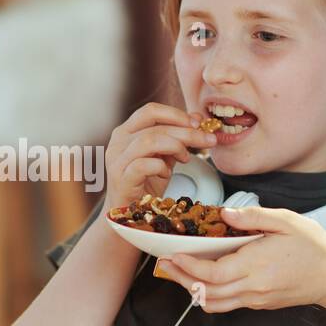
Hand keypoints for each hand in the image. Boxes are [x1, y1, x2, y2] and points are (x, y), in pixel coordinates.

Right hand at [103, 103, 218, 211]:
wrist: (130, 215)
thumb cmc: (145, 185)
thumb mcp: (165, 157)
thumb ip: (177, 137)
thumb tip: (197, 118)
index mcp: (126, 132)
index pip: (151, 111)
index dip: (176, 114)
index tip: (198, 124)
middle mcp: (117, 142)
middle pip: (155, 126)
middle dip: (186, 132)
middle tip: (208, 139)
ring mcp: (117, 161)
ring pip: (149, 141)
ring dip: (175, 146)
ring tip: (186, 158)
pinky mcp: (121, 179)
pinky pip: (143, 164)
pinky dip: (160, 167)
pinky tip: (167, 174)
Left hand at [157, 206, 325, 313]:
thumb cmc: (313, 246)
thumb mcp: (286, 221)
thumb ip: (252, 217)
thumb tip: (224, 214)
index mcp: (256, 266)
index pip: (211, 273)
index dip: (188, 267)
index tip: (172, 255)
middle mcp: (253, 288)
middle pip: (205, 291)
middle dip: (181, 279)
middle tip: (164, 265)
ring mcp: (256, 299)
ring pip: (214, 303)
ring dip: (192, 290)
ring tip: (177, 273)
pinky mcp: (259, 304)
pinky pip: (227, 304)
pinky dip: (209, 294)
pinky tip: (202, 279)